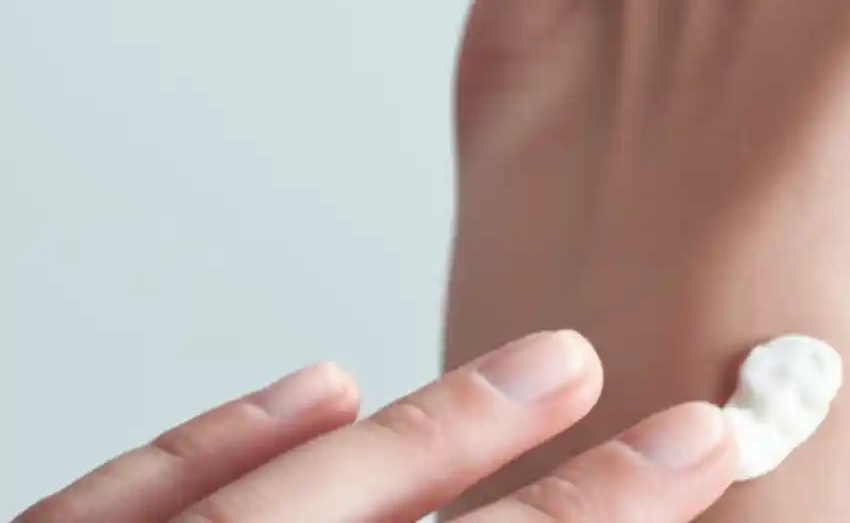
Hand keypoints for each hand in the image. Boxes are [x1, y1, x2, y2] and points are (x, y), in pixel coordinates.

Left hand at [20, 331, 736, 521]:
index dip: (604, 512)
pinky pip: (120, 501)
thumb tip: (522, 510)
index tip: (700, 448)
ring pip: (269, 498)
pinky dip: (225, 435)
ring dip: (418, 432)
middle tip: (655, 409)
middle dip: (540, 472)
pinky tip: (320, 382)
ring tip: (535, 369)